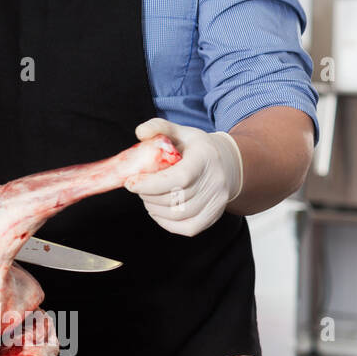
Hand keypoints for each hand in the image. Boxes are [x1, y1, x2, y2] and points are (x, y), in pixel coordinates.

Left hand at [125, 117, 243, 236]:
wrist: (226, 164)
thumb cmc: (195, 148)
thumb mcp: (179, 131)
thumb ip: (158, 127)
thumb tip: (140, 132)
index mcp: (205, 159)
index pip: (179, 178)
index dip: (151, 184)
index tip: (130, 183)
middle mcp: (215, 182)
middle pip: (175, 199)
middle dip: (148, 195)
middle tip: (138, 187)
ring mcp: (217, 201)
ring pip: (179, 215)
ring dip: (154, 208)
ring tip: (147, 197)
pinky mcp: (213, 216)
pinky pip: (188, 228)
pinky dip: (166, 223)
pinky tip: (157, 210)